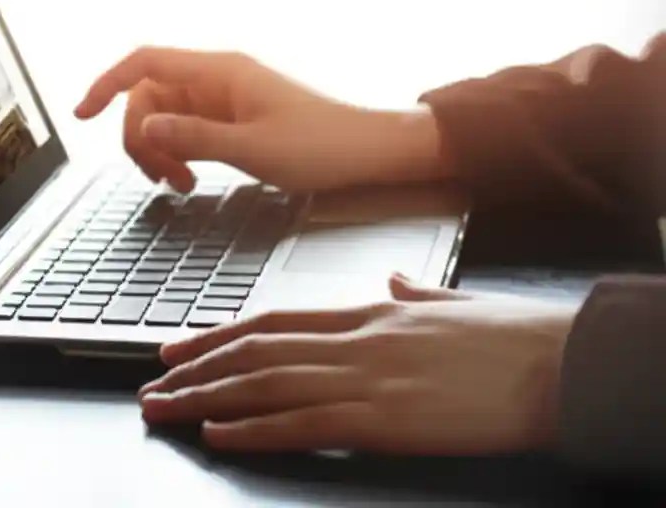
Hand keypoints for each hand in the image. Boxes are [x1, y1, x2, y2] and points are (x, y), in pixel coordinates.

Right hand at [73, 47, 450, 192]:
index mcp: (220, 71)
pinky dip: (177, 154)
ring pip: (163, 116)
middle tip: (163, 178)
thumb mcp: (253, 148)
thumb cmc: (322, 145)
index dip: (106, 84)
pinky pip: (184, 129)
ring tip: (181, 185)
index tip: (82, 114)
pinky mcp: (230, 118)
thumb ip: (194, 138)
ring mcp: (222, 98)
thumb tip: (144, 128)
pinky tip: (192, 179)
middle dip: (140, 137)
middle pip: (147, 96)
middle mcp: (216, 78)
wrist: (370, 152)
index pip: (144, 62)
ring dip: (158, 151)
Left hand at [138, 274, 577, 455]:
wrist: (559, 362)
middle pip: (255, 350)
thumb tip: (395, 280)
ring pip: (262, 383)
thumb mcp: (455, 303)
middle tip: (153, 380)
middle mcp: (354, 342)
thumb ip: (416, 293)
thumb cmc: (515, 338)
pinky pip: (298, 423)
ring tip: (164, 408)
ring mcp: (363, 379)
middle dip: (196, 366)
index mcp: (369, 315)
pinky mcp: (379, 420)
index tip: (184, 343)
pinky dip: (251, 429)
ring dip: (204, 397)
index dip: (222, 332)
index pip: (276, 319)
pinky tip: (217, 433)